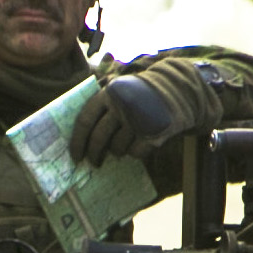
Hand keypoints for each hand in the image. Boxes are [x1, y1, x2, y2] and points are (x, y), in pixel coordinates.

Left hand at [71, 59, 224, 170]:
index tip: (76, 157)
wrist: (177, 89)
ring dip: (117, 152)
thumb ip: (102, 108)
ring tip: (122, 147)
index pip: (84, 121)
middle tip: (94, 163)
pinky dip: (135, 153)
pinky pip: (135, 153)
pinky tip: (139, 144)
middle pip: (98, 138)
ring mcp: (137, 119)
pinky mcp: (153, 132)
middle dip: (94, 154)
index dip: (77, 142)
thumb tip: (81, 142)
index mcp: (108, 93)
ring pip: (116, 148)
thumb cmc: (140, 95)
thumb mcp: (119, 91)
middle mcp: (121, 105)